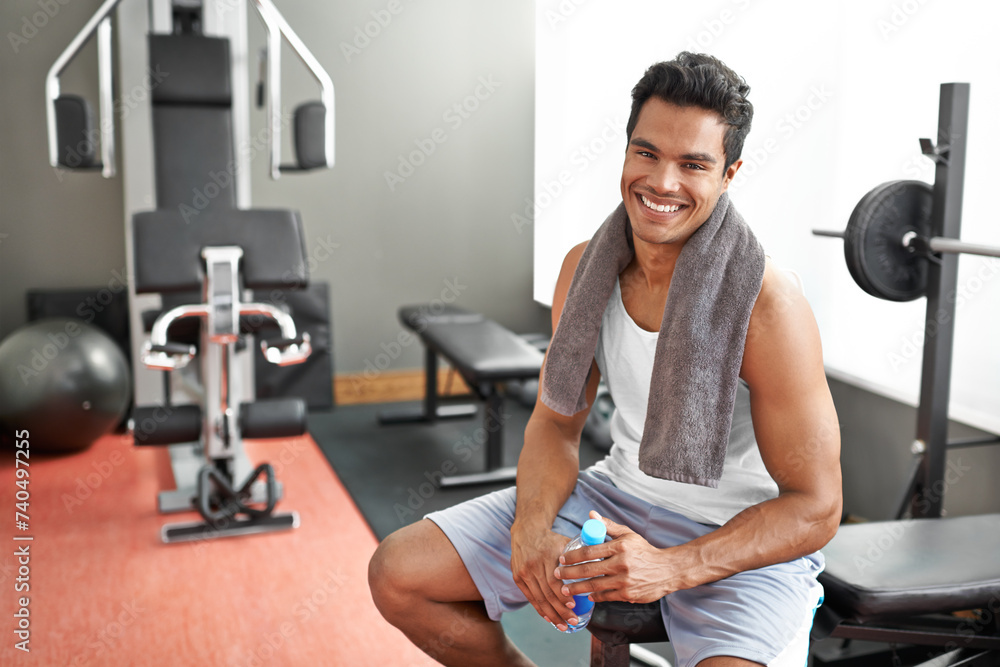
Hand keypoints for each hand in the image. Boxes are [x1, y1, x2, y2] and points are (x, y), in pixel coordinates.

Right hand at [510, 522, 576, 630]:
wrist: (526, 531)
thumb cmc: (551, 539)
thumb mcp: (565, 542)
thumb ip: (579, 555)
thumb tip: (598, 566)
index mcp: (547, 555)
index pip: (554, 581)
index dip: (563, 595)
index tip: (574, 605)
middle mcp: (533, 565)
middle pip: (547, 593)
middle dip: (560, 610)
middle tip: (572, 621)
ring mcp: (523, 572)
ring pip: (539, 598)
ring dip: (551, 614)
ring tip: (563, 626)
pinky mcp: (517, 577)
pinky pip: (530, 597)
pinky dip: (540, 609)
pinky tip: (549, 618)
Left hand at [554, 511, 673, 604]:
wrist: (667, 570)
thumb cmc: (645, 551)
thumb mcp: (628, 534)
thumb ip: (608, 526)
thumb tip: (591, 515)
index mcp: (620, 547)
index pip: (590, 551)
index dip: (573, 556)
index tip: (562, 558)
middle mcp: (622, 564)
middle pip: (589, 570)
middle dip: (570, 574)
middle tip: (558, 575)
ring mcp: (625, 581)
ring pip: (595, 586)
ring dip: (578, 589)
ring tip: (566, 590)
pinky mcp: (628, 594)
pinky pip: (606, 596)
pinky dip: (595, 596)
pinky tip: (587, 595)